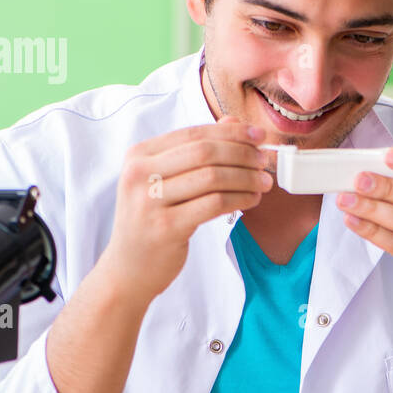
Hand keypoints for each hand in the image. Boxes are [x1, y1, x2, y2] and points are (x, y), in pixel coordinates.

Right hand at [100, 116, 273, 305]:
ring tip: (264, 182)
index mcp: (139, 155)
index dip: (231, 133)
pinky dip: (240, 198)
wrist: (128, 268)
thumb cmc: (152, 220)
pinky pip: (214, 204)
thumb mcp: (165, 180)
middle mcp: (139, 174)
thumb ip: (196, 150)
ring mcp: (149, 201)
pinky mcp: (165, 228)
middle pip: (204, 153)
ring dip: (246, 178)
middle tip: (264, 162)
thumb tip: (232, 123)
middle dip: (242, 154)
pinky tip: (252, 200)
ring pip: (212, 178)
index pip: (194, 134)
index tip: (258, 137)